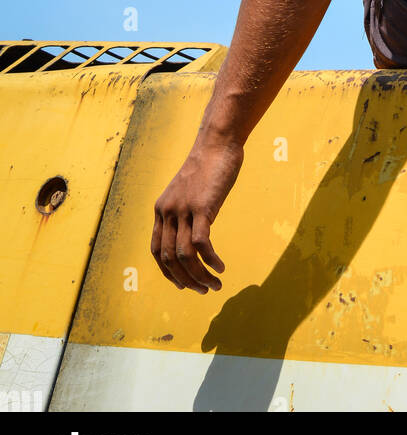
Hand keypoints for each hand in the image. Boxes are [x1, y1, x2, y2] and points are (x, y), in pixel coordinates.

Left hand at [151, 136, 242, 292]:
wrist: (217, 144)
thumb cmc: (208, 166)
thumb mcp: (189, 192)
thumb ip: (186, 212)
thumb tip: (195, 237)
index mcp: (161, 209)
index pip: (157, 251)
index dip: (168, 272)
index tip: (183, 285)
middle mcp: (167, 212)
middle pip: (170, 258)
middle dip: (186, 280)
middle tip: (204, 291)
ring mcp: (183, 209)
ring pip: (185, 255)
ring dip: (200, 276)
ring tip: (215, 285)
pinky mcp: (202, 207)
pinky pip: (201, 243)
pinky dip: (211, 260)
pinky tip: (221, 267)